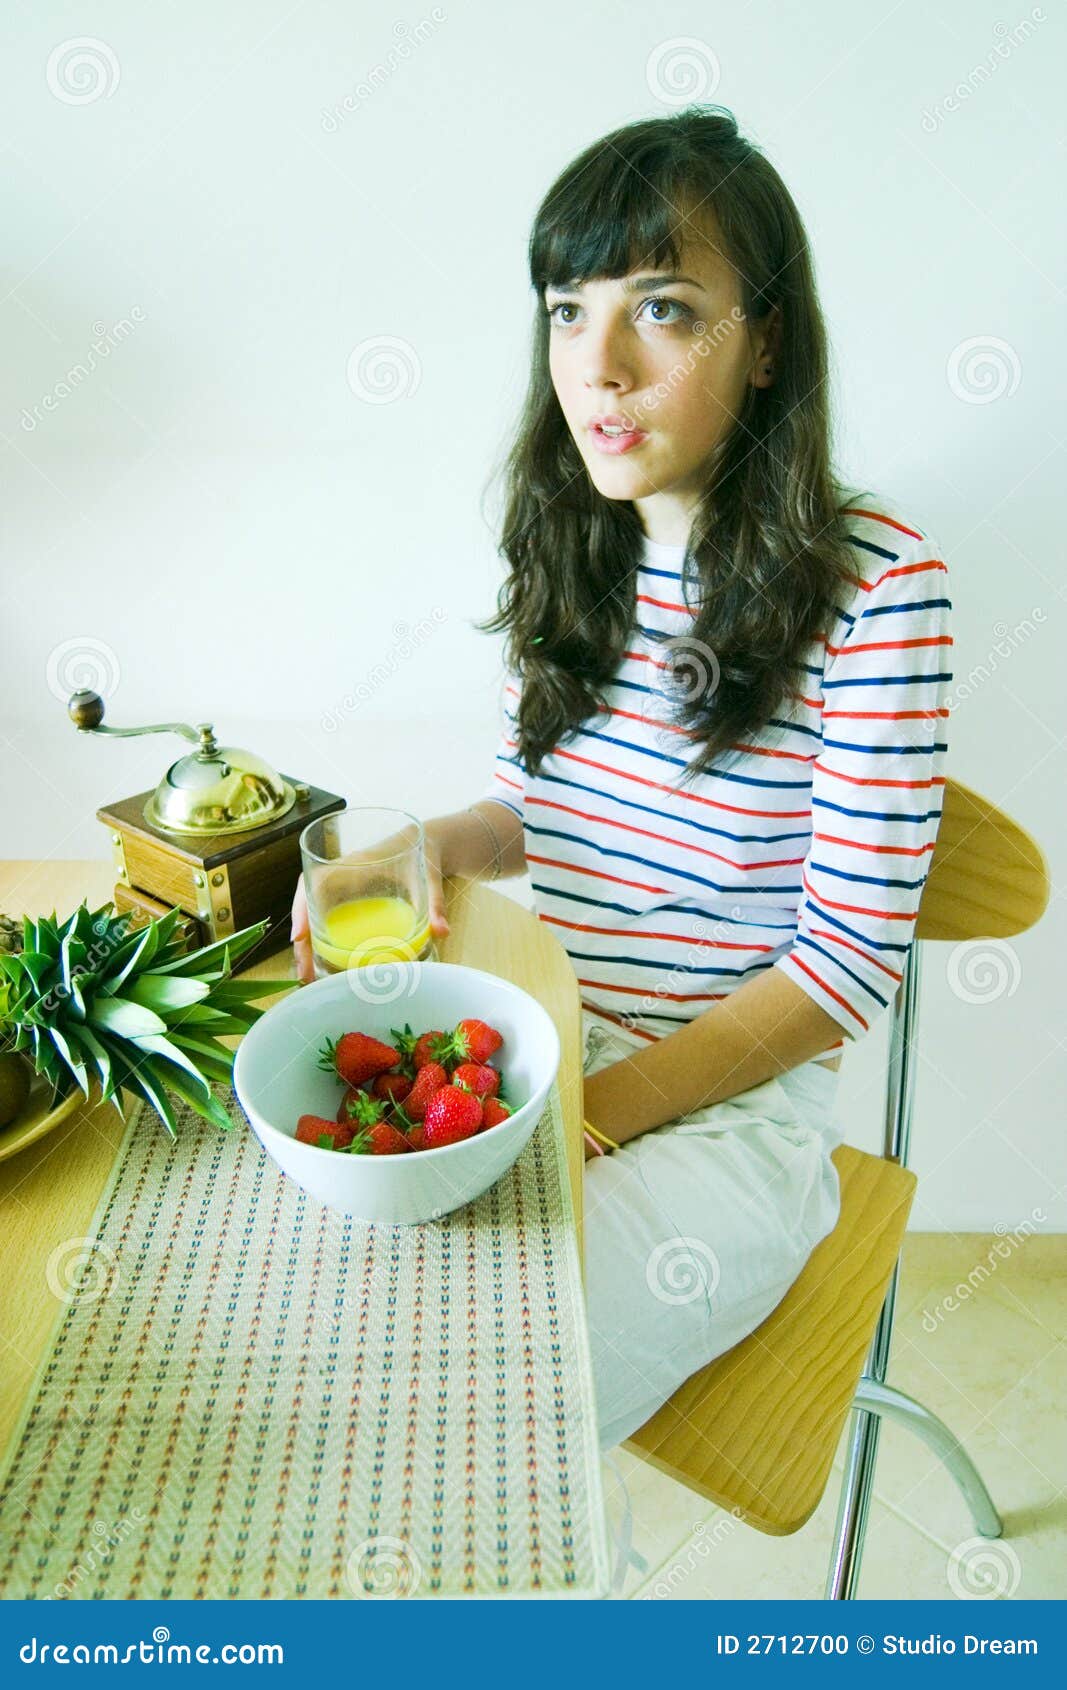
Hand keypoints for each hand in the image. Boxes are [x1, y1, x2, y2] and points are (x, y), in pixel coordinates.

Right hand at [289, 822, 450, 986]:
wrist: (428, 839)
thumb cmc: (426, 850)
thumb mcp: (431, 875)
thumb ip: (436, 903)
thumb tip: (442, 932)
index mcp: (356, 863)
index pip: (316, 880)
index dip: (301, 907)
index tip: (299, 937)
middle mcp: (343, 874)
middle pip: (307, 903)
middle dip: (302, 938)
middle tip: (305, 973)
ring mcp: (344, 886)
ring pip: (313, 912)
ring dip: (307, 943)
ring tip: (309, 975)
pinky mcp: (351, 897)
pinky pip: (326, 916)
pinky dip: (320, 938)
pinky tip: (323, 962)